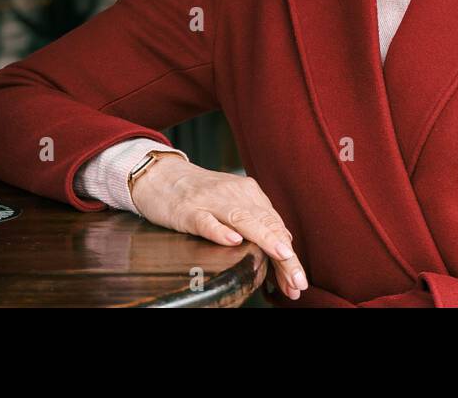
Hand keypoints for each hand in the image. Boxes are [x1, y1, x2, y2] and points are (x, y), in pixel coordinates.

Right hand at [130, 157, 308, 300]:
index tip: (298, 281)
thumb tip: (285, 243)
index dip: (289, 256)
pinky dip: (220, 231)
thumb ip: (256, 221)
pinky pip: (206, 221)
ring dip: (265, 239)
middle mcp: (235, 195)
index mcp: (249, 194)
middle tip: (298, 280)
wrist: (160, 175)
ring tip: (282, 256)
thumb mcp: (232, 204)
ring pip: (243, 220)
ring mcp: (211, 202)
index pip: (275, 226)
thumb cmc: (199, 194)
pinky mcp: (188, 211)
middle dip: (285, 256)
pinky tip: (233, 240)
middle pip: (266, 225)